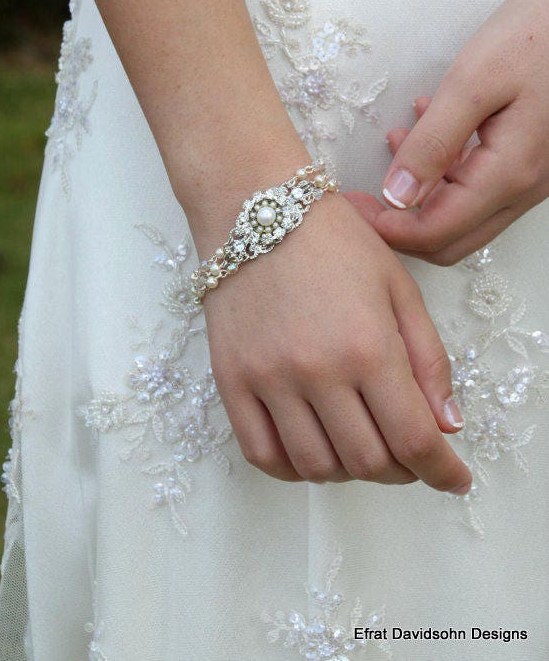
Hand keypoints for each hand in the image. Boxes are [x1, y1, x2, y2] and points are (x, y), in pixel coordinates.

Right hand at [196, 192, 471, 492]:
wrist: (254, 206)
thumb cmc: (333, 239)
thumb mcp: (399, 287)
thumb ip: (428, 359)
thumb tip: (446, 425)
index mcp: (368, 345)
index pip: (414, 439)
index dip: (441, 472)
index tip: (453, 480)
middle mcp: (318, 371)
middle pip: (368, 462)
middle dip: (401, 472)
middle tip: (408, 456)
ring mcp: (268, 379)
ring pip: (316, 466)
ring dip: (349, 472)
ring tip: (360, 448)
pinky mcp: (231, 380)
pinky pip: (261, 454)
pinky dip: (293, 469)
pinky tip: (311, 453)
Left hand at [348, 0, 548, 265]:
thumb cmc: (538, 35)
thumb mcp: (474, 81)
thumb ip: (433, 142)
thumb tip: (397, 195)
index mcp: (507, 173)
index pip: (435, 232)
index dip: (386, 229)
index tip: (348, 206)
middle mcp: (523, 189)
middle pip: (450, 240)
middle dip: (398, 226)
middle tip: (359, 196)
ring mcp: (531, 180)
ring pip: (464, 217)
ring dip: (420, 197)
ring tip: (391, 143)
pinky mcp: (532, 163)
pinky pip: (481, 189)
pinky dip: (445, 174)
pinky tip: (427, 130)